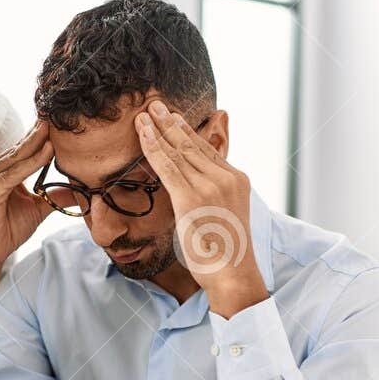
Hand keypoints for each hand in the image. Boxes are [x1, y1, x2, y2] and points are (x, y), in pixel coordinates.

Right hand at [0, 120, 55, 302]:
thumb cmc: (5, 231)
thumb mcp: (37, 209)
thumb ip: (54, 196)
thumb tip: (79, 189)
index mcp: (0, 170)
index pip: (24, 148)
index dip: (42, 136)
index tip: (62, 124)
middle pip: (22, 147)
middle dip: (42, 132)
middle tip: (61, 115)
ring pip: (19, 156)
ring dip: (40, 142)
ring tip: (58, 127)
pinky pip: (16, 172)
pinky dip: (34, 162)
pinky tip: (49, 152)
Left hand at [135, 101, 266, 316]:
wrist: (232, 274)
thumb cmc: (226, 253)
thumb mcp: (224, 216)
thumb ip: (212, 197)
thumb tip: (195, 194)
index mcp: (236, 179)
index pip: (207, 149)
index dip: (187, 132)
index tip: (173, 118)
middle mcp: (225, 177)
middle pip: (192, 144)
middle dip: (171, 123)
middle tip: (156, 105)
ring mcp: (209, 186)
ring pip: (178, 150)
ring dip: (158, 129)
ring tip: (144, 113)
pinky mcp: (191, 197)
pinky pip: (167, 166)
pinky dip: (152, 146)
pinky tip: (142, 132)